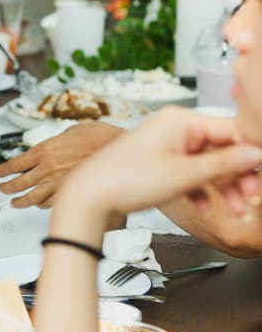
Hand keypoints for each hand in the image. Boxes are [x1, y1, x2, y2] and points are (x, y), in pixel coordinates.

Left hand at [0, 122, 124, 208]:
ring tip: (14, 202)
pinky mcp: (69, 195)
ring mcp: (57, 184)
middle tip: (1, 189)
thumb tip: (53, 146)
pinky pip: (48, 204)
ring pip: (31, 198)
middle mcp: (47, 169)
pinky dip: (41, 205)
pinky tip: (38, 204)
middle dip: (6, 187)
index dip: (3, 170)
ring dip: (20, 201)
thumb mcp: (71, 131)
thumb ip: (57, 141)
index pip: (15, 164)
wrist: (118, 151)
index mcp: (44, 150)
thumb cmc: (100, 138)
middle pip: (18, 183)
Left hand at [60, 108, 261, 219]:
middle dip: (237, 175)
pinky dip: (197, 191)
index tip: (261, 172)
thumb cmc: (126, 180)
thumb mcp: (184, 174)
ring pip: (203, 165)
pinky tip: (203, 209)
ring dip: (221, 188)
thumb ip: (225, 164)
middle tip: (250, 197)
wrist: (87, 199)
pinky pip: (185, 175)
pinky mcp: (154, 165)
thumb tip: (256, 154)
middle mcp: (172, 129)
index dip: (251, 152)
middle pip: (219, 148)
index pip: (230, 129)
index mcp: (180, 120)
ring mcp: (162, 147)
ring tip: (236, 210)